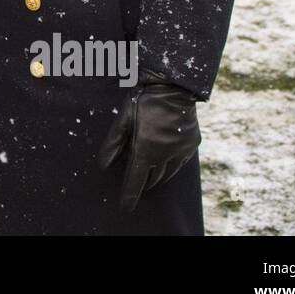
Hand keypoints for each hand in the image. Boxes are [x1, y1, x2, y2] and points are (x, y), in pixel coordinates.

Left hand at [97, 81, 199, 211]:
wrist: (173, 86)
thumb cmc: (142, 101)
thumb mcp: (122, 120)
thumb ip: (113, 144)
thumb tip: (103, 166)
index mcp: (146, 149)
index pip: (136, 180)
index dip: (129, 195)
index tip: (125, 207)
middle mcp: (166, 154)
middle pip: (152, 178)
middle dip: (143, 178)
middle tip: (135, 168)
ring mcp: (181, 151)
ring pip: (167, 173)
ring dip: (156, 172)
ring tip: (149, 161)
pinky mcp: (192, 145)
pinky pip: (179, 162)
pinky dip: (170, 162)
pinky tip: (164, 152)